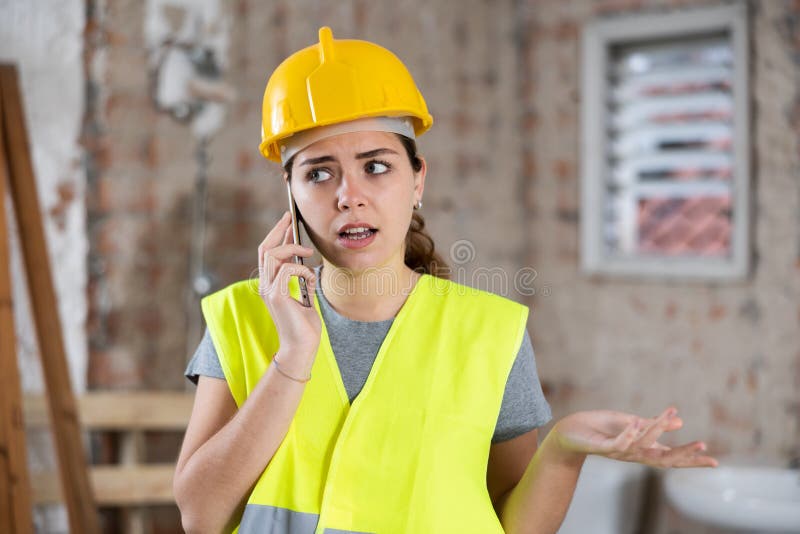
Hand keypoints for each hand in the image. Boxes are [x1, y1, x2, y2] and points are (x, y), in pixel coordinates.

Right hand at [258, 211, 320, 360]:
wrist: (302, 346)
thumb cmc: (305, 325)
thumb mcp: (303, 294)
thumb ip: (298, 277)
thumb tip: (302, 257)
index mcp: (270, 284)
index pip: (267, 253)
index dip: (276, 235)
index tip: (288, 222)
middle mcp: (265, 285)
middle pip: (265, 249)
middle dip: (278, 231)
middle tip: (290, 217)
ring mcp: (268, 290)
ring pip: (272, 255)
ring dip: (292, 249)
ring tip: (308, 252)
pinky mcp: (276, 296)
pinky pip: (288, 269)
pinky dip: (302, 270)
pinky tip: (310, 280)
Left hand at [550, 407, 717, 468]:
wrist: (570, 432)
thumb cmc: (601, 428)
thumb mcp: (630, 423)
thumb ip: (653, 424)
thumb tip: (680, 420)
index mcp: (642, 449)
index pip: (672, 457)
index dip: (692, 459)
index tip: (715, 462)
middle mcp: (634, 454)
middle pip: (663, 459)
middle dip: (683, 453)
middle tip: (703, 445)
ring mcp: (619, 452)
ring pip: (642, 445)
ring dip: (656, 430)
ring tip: (669, 415)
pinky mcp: (602, 447)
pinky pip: (617, 444)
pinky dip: (627, 435)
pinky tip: (635, 423)